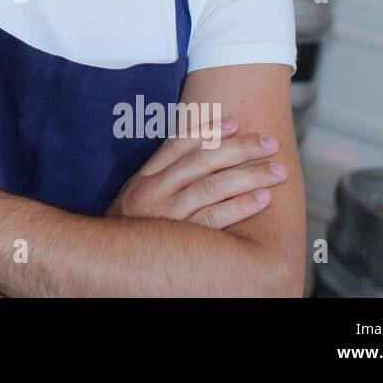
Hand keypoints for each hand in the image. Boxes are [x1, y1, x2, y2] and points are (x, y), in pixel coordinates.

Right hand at [104, 116, 288, 228]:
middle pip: (201, 162)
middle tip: (270, 142)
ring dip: (249, 176)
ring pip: (212, 188)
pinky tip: (263, 198)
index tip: (235, 121)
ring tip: (277, 170)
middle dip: (240, 149)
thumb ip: (160, 177)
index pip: (177, 145)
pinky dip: (241, 207)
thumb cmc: (130, 230)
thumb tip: (195, 155)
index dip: (207, 130)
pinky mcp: (180, 240)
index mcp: (144, 179)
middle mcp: (154, 193)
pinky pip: (215, 220)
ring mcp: (167, 216)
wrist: (104, 262)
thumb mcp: (135, 198)